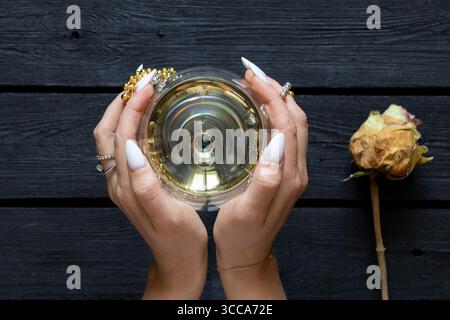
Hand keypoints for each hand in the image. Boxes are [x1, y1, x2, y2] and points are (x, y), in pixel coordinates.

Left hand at [93, 74, 207, 298]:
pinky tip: (151, 123)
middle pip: (108, 132)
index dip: (131, 106)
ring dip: (125, 113)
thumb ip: (145, 184)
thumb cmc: (178, 240)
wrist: (179, 261)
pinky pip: (126, 148)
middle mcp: (120, 181)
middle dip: (122, 103)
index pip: (119, 134)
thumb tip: (132, 148)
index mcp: (126, 184)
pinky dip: (133, 127)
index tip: (149, 85)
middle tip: (144, 83)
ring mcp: (126, 182)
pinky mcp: (136, 185)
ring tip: (145, 95)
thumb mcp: (166, 214)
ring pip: (114, 139)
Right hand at [213, 61, 307, 298]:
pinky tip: (258, 112)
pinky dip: (274, 116)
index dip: (272, 96)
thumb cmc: (241, 236)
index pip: (287, 124)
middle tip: (252, 75)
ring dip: (277, 101)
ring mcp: (291, 171)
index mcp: (288, 175)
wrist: (247, 256)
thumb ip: (265, 180)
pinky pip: (285, 136)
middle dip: (277, 91)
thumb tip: (275, 142)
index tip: (252, 78)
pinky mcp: (283, 174)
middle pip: (295, 119)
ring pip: (292, 125)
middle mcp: (295, 170)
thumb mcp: (248, 211)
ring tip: (255, 86)